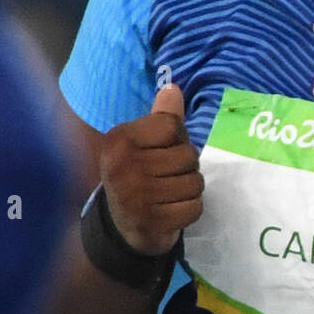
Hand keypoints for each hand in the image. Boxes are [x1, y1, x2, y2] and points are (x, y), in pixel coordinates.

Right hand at [100, 84, 204, 254]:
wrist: (122, 226)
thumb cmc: (138, 175)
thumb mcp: (143, 143)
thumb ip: (161, 118)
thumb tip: (173, 87)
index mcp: (118, 140)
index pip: (171, 126)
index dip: (176, 138)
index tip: (161, 151)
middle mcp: (122, 166)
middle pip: (188, 155)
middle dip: (185, 167)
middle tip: (165, 177)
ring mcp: (135, 196)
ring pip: (195, 182)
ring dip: (190, 189)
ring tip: (169, 193)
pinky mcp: (151, 221)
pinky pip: (195, 207)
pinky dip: (190, 209)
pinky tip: (172, 210)